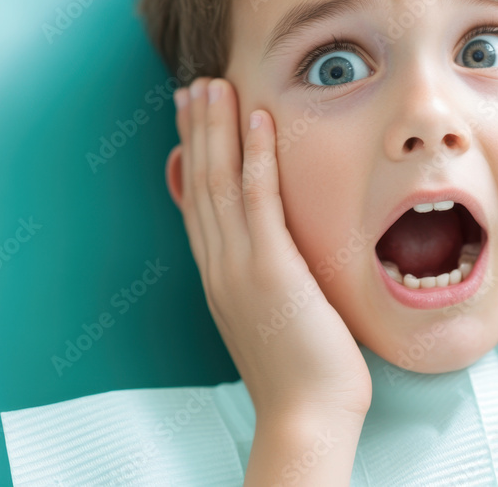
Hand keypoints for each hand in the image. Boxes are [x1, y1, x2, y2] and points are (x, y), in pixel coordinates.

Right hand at [169, 77, 371, 422]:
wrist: (306, 413)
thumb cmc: (301, 367)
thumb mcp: (269, 313)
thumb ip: (260, 274)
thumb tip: (265, 244)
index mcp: (218, 273)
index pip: (197, 201)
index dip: (192, 153)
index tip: (192, 115)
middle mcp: (219, 264)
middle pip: (199, 182)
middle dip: (197, 129)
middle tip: (194, 84)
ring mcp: (239, 264)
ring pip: (219, 181)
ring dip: (216, 128)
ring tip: (214, 84)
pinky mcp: (269, 267)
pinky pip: (258, 199)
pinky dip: (255, 154)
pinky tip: (258, 119)